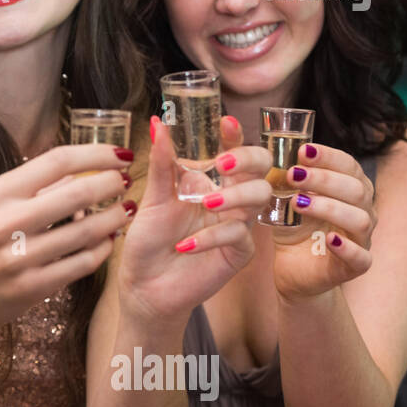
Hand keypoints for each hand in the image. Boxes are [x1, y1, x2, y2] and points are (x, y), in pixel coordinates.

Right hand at [0, 144, 134, 338]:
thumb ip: (31, 188)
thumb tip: (79, 170)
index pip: (56, 161)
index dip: (95, 154)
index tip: (119, 155)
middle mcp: (6, 223)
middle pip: (77, 193)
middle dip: (112, 184)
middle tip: (126, 182)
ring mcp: (20, 257)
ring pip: (86, 231)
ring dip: (114, 218)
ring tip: (126, 211)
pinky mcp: (34, 287)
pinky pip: (82, 264)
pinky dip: (103, 249)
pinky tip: (109, 240)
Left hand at [117, 115, 271, 324]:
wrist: (145, 285)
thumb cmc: (148, 240)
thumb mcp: (152, 199)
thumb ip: (162, 164)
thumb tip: (156, 123)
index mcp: (209, 181)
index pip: (232, 150)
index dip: (235, 135)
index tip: (225, 121)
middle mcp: (229, 198)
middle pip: (260, 168)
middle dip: (248, 159)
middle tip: (223, 163)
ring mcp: (238, 224)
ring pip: (259, 198)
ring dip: (234, 197)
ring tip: (205, 205)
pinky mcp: (239, 252)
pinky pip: (239, 235)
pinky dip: (212, 236)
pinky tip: (186, 245)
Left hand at [272, 142, 376, 299]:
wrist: (293, 270)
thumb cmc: (294, 229)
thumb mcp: (285, 199)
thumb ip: (284, 178)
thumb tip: (268, 150)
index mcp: (351, 189)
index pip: (349, 166)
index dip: (329, 157)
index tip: (303, 151)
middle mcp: (363, 211)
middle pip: (356, 189)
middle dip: (324, 179)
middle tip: (293, 175)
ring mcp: (362, 239)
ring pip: (359, 219)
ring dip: (329, 207)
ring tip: (299, 203)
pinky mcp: (356, 266)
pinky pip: (361, 257)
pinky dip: (346, 247)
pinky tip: (329, 239)